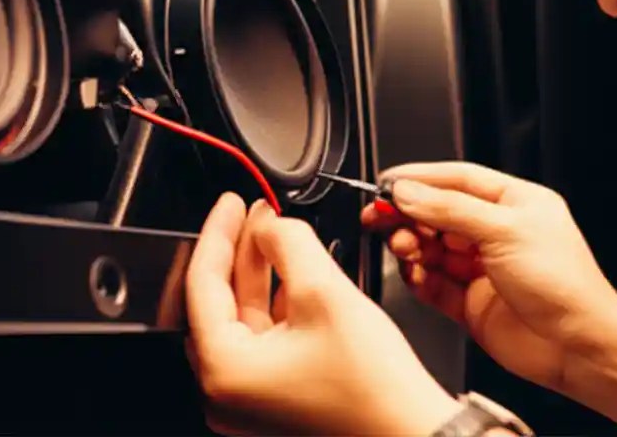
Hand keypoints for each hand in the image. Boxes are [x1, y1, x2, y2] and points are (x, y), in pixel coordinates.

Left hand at [185, 193, 459, 435]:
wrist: (414, 432)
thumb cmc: (374, 387)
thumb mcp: (325, 292)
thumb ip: (288, 243)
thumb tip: (269, 224)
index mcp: (223, 371)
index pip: (202, 284)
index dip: (218, 234)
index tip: (231, 202)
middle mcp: (224, 392)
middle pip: (219, 302)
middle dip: (241, 252)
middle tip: (256, 212)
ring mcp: (248, 400)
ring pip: (242, 319)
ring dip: (259, 274)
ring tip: (275, 234)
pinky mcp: (272, 400)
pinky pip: (261, 340)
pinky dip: (275, 303)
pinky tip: (292, 274)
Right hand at [363, 162, 616, 391]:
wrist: (577, 345)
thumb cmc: (563, 284)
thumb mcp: (504, 231)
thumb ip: (450, 209)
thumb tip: (409, 192)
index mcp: (515, 203)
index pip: (458, 180)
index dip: (420, 179)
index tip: (387, 184)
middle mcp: (497, 232)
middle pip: (439, 213)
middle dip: (408, 214)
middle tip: (381, 216)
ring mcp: (483, 269)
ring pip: (433, 249)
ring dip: (412, 245)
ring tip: (402, 246)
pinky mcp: (472, 303)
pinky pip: (434, 285)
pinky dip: (418, 278)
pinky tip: (413, 273)